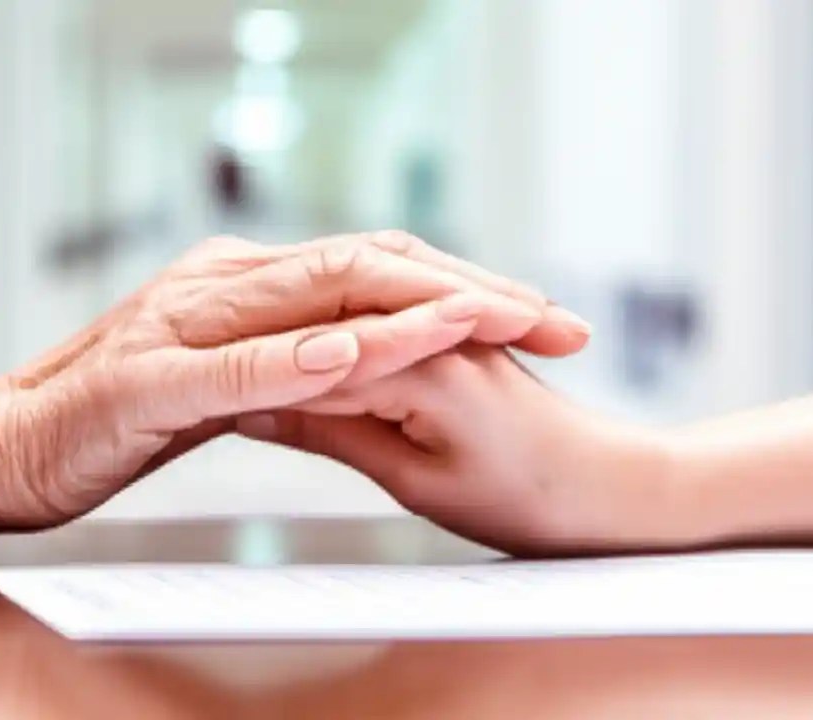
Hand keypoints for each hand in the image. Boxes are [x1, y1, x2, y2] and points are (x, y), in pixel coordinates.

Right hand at [0, 233, 592, 527]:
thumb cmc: (100, 424)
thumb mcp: (211, 390)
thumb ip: (275, 371)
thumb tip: (345, 368)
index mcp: (239, 284)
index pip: (369, 269)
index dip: (459, 287)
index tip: (536, 320)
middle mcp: (220, 283)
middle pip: (365, 266)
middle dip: (470, 289)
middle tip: (552, 320)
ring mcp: (184, 321)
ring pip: (316, 298)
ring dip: (413, 308)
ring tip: (495, 320)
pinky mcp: (150, 375)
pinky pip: (239, 363)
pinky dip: (304, 357)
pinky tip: (361, 356)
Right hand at [237, 345, 674, 556]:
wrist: (613, 489)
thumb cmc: (527, 496)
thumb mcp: (416, 480)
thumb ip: (334, 432)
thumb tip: (258, 408)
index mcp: (424, 363)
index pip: (313, 354)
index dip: (254, 371)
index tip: (199, 386)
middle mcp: (437, 329)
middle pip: (333, 316)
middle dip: (275, 331)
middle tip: (207, 351)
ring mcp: (451, 327)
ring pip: (361, 312)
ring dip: (312, 327)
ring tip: (254, 346)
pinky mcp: (458, 338)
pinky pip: (390, 323)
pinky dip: (352, 334)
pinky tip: (321, 346)